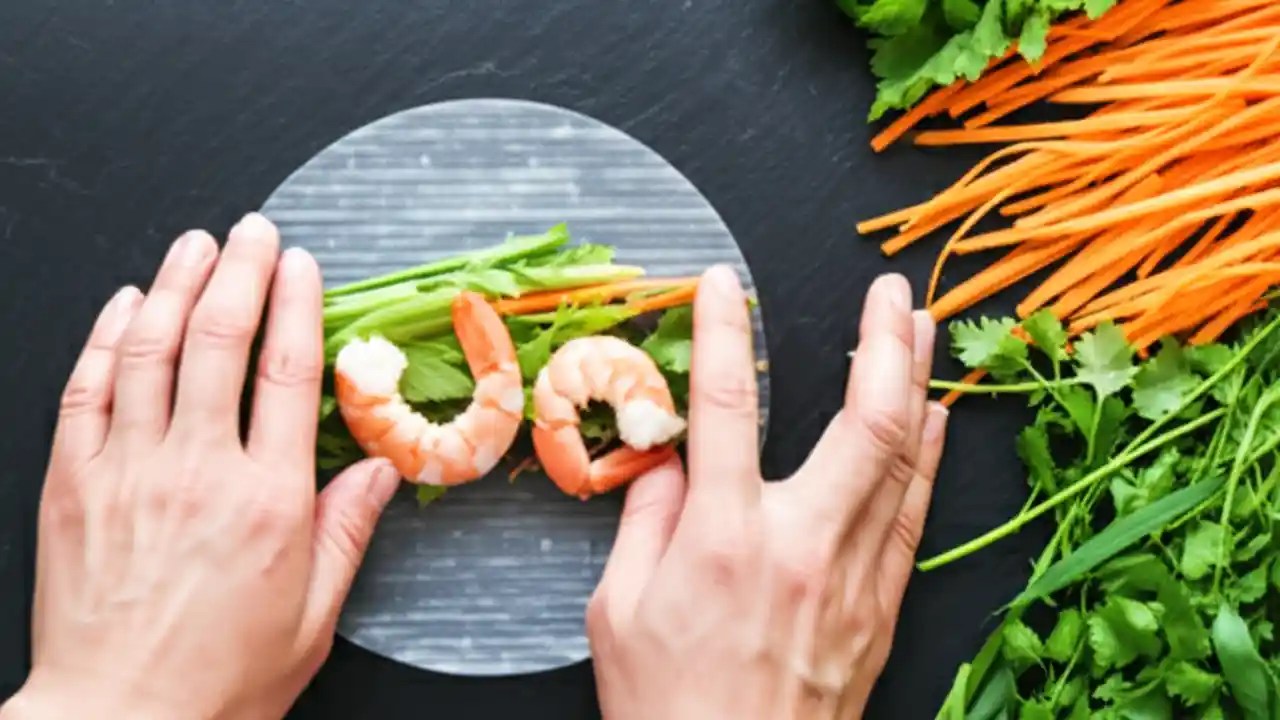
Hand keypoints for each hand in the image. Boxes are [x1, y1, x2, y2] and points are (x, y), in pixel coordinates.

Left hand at [3, 214, 397, 719]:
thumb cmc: (220, 680)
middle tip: (253, 230)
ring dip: (174, 285)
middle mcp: (197, 472)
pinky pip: (88, 391)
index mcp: (268, 502)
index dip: (296, 306)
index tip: (301, 265)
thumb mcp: (314, 614)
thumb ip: (347, 530)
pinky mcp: (73, 484)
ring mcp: (127, 472)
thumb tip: (383, 468)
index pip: (285, 374)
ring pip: (151, 352)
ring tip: (195, 242)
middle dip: (239, 272)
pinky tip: (126, 305)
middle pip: (219, 342)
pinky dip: (108, 338)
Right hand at [587, 267, 947, 719]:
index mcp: (721, 540)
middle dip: (883, 342)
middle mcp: (799, 546)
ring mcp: (851, 578)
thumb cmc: (666, 707)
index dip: (723, 333)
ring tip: (926, 328)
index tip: (723, 283)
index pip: (723, 408)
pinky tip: (935, 420)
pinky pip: (913, 517)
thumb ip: (645, 519)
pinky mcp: (879, 611)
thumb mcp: (617, 610)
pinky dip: (928, 459)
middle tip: (891, 291)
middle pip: (863, 421)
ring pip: (903, 461)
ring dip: (917, 383)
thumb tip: (667, 459)